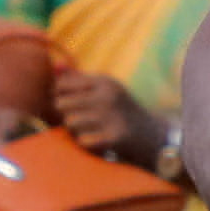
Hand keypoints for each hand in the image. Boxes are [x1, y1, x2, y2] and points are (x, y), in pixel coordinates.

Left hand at [41, 63, 170, 169]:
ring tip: (90, 131)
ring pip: (69, 123)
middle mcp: (107, 95)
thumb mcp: (106, 90)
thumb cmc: (122, 112)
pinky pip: (82, 141)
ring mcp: (111, 116)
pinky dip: (87, 144)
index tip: (69, 105)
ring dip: (75, 131)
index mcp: (104, 81)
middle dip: (66, 114)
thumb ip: (79, 79)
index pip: (62, 85)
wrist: (154, 137)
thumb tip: (55, 66)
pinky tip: (98, 142)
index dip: (59, 96)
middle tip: (80, 121)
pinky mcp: (114, 137)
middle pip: (61, 104)